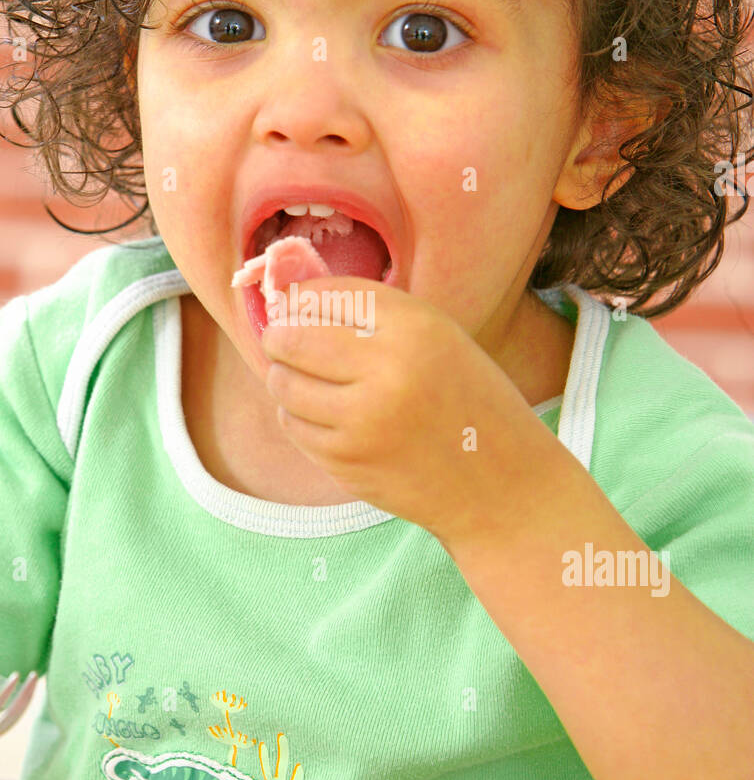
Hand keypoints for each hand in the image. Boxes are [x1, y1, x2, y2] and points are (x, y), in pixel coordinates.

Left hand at [260, 275, 539, 547]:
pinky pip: (294, 426)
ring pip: (283, 384)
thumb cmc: (468, 401)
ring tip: (300, 375)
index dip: (302, 298)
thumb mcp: (439, 339)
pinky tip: (321, 412)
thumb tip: (294, 296)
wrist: (500, 484)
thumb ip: (375, 314)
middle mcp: (387, 373)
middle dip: (279, 335)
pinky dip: (297, 415)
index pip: (328, 295)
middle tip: (281, 338)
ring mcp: (363, 423)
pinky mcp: (346, 463)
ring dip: (284, 376)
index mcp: (416, 330)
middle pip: (293, 338)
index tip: (296, 304)